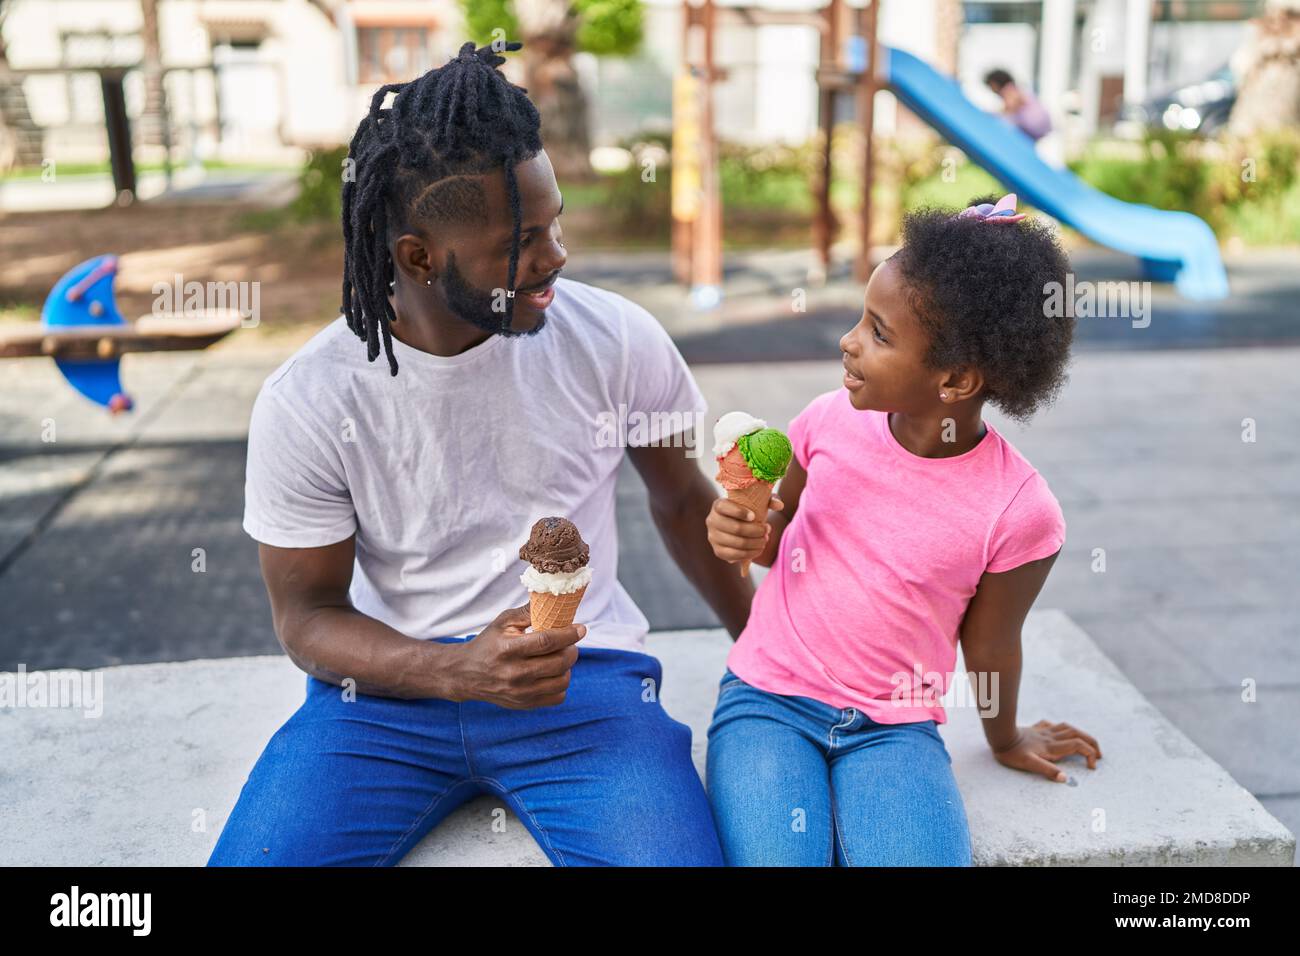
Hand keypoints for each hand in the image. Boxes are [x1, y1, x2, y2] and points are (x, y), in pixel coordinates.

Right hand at [443, 604, 583, 708]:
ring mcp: (520, 692)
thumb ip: (529, 612)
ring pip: (562, 681)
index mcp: (508, 649)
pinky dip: (561, 685)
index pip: (546, 642)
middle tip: (570, 643)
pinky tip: (552, 674)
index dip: (568, 634)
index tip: (580, 628)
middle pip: (559, 662)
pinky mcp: (524, 704)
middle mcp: (514, 673)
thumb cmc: (488, 643)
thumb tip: (554, 600)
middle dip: (571, 650)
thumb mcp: (503, 622)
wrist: (466, 674)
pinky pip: (557, 697)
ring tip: (560, 658)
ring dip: (567, 668)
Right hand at [705, 494, 782, 565]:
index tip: (754, 516)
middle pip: (736, 528)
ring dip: (755, 543)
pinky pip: (734, 555)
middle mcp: (712, 520)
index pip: (725, 507)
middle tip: (767, 530)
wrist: (736, 525)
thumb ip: (768, 501)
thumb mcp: (756, 502)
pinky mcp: (717, 551)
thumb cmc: (747, 511)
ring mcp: (713, 537)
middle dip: (756, 531)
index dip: (740, 512)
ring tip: (765, 539)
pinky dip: (750, 554)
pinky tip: (758, 549)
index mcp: (718, 505)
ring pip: (738, 543)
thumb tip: (779, 505)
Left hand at [991, 720, 1101, 781]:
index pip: (1078, 746)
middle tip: (1099, 755)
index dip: (1090, 754)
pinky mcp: (1035, 729)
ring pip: (1067, 728)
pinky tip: (1058, 731)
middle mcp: (1050, 737)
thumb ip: (1047, 770)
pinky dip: (1060, 728)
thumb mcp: (1028, 764)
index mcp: (1052, 746)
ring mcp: (1043, 731)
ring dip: (1080, 734)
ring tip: (1086, 743)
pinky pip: (1051, 725)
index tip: (1092, 767)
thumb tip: (1065, 779)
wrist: (998, 736)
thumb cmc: (1012, 752)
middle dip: (1091, 743)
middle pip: (1077, 734)